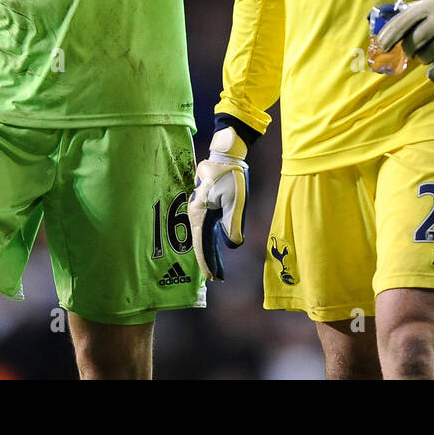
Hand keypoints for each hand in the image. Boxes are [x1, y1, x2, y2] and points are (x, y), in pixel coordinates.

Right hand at [188, 127, 248, 280]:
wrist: (225, 156)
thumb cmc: (231, 176)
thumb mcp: (237, 201)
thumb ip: (234, 224)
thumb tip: (233, 244)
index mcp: (200, 213)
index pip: (202, 244)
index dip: (207, 262)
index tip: (212, 277)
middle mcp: (196, 213)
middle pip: (201, 243)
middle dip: (209, 261)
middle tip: (217, 278)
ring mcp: (199, 210)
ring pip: (204, 237)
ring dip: (210, 252)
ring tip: (218, 269)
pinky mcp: (205, 206)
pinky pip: (206, 228)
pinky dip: (211, 241)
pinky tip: (217, 249)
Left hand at [376, 0, 433, 80]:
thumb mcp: (423, 6)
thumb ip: (403, 16)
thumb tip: (373, 22)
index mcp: (427, 6)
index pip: (403, 22)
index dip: (390, 35)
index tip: (382, 47)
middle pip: (415, 41)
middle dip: (409, 49)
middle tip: (412, 50)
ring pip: (428, 55)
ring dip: (423, 58)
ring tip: (428, 52)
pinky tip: (431, 75)